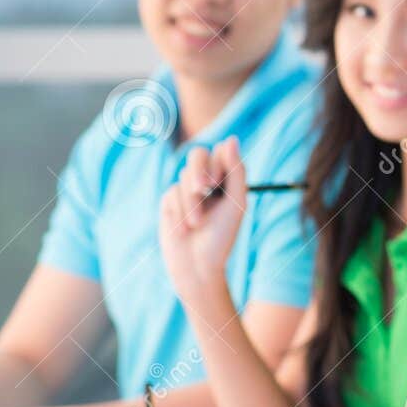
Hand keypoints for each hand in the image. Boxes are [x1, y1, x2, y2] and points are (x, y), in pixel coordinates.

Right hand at [158, 137, 246, 309]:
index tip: (218, 181)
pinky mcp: (170, 201)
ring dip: (193, 202)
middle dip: (199, 170)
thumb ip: (236, 171)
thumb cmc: (222, 237)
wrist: (197, 267)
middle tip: (203, 188)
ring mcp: (187, 191)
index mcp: (227, 181)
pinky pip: (171, 193)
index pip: (220, 152)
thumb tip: (231, 139)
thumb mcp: (236, 204)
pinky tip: (185, 228)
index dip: (218, 162)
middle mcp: (207, 182)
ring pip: (184, 177)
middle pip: (197, 154)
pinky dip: (180, 210)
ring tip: (198, 224)